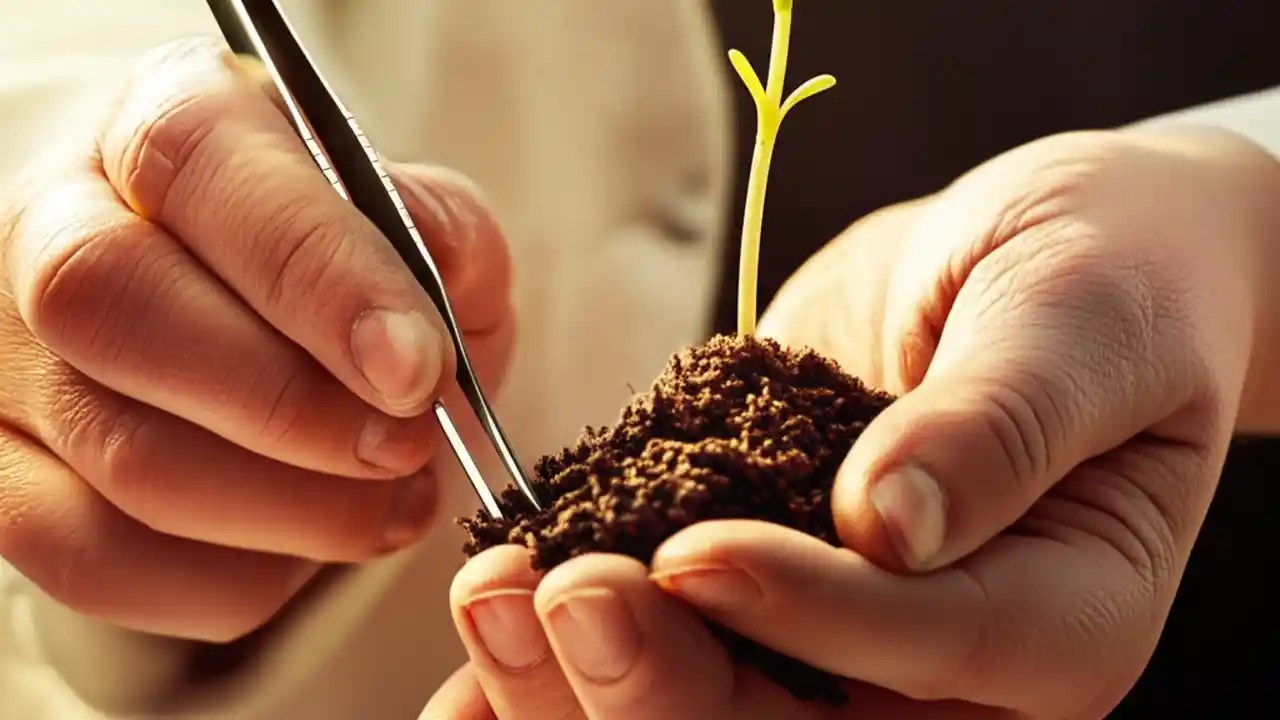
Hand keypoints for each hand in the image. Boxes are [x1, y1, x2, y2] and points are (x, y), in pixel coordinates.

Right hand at [0, 39, 513, 641]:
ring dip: (285, 507)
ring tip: (391, 502)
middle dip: (288, 404)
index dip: (316, 277)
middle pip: (111, 304)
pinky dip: (229, 578)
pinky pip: (94, 559)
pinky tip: (309, 548)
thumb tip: (436, 282)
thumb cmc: (351, 276)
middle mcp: (57, 223)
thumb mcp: (421, 227)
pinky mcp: (6, 478)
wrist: (277, 341)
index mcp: (168, 123)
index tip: (413, 368)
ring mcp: (12, 358)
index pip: (205, 171)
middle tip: (406, 446)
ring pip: (114, 450)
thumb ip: (442, 236)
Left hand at [422, 128, 1279, 718]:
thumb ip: (1004, 421)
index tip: (692, 552)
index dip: (803, 615)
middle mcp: (937, 662)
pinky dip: (561, 663)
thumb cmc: (1109, 277)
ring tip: (492, 598)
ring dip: (581, 683)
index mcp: (1054, 624)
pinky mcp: (754, 572)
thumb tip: (894, 522)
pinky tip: (486, 641)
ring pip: (704, 712)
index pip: (927, 651)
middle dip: (657, 684)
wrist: (1051, 257)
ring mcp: (833, 630)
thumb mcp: (1084, 323)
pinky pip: (661, 642)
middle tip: (557, 595)